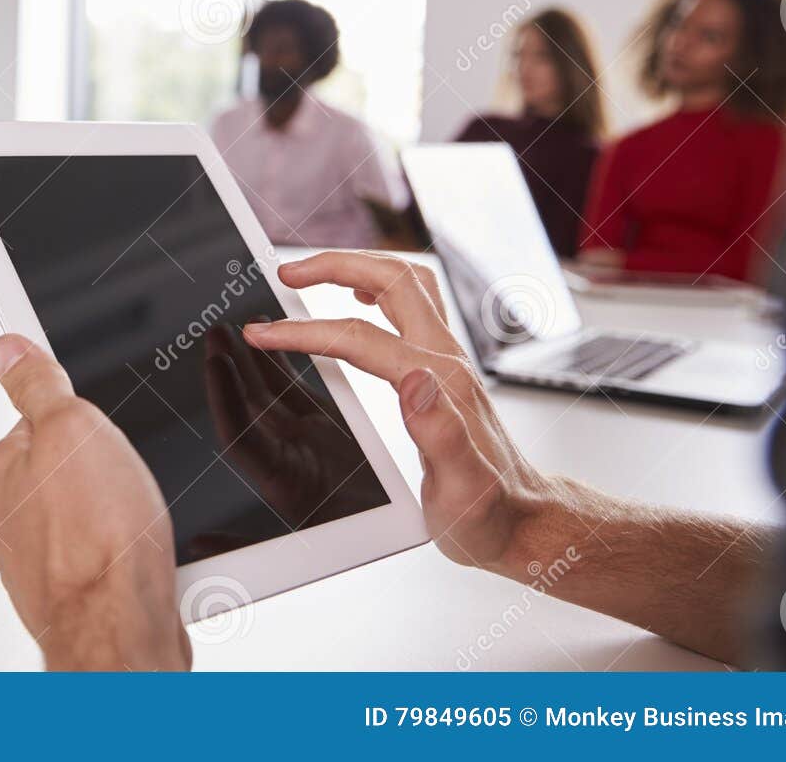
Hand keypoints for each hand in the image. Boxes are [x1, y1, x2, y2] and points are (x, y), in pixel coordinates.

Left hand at [0, 334, 190, 671]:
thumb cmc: (97, 543)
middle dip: (103, 466)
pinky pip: (112, 550)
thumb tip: (7, 349)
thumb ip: (36, 384)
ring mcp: (42, 560)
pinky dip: (133, 547)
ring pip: (93, 510)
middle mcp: (7, 521)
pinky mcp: (79, 589)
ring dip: (121, 510)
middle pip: (66, 465)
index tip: (98, 428)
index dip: (77, 417)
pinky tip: (146, 549)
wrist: (126, 631)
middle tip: (123, 477)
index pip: (34, 419)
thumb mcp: (71, 426)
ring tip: (137, 518)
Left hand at [197, 322, 387, 553]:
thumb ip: (245, 548)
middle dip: (230, 368)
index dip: (225, 400)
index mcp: (281, 484)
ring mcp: (303, 441)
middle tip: (213, 333)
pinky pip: (296, 391)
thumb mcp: (306, 554)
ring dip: (251, 359)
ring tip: (232, 327)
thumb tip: (192, 546)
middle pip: (248, 407)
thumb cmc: (361, 547)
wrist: (393, 543)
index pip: (241, 434)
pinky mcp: (324, 430)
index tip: (216, 364)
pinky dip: (284, 365)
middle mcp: (286, 457)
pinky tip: (274, 339)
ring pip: (270, 392)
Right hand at [242, 251, 557, 576]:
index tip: (262, 333)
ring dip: (355, 267)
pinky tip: (355, 299)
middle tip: (287, 274)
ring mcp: (447, 359)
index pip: (360, 338)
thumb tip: (416, 382)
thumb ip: (442, 435)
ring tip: (312, 273)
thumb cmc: (488, 513)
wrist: (522, 520)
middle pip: (391, 281)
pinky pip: (408, 305)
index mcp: (440, 384)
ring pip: (403, 283)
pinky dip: (373, 288)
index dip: (305, 331)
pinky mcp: (443, 367)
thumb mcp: (462, 490)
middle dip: (333, 265)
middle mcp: (446, 360)